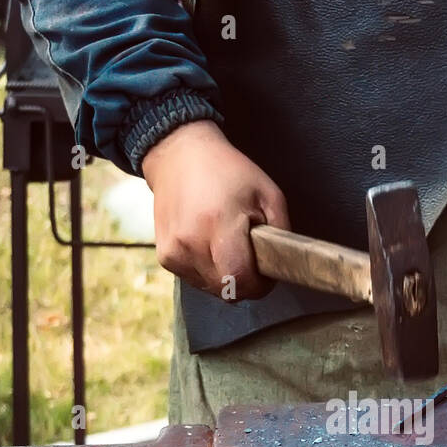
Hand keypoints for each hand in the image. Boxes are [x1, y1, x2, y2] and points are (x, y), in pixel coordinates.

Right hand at [140, 119, 289, 299]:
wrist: (179, 156)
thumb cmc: (228, 172)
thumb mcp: (268, 193)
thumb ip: (280, 232)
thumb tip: (280, 266)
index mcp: (218, 223)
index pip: (239, 280)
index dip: (259, 285)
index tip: (266, 273)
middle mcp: (190, 242)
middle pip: (226, 290)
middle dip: (244, 282)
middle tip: (249, 256)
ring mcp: (174, 251)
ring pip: (211, 288)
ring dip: (225, 276)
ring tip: (226, 244)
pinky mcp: (165, 257)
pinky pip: (195, 280)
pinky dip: (207, 270)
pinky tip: (208, 244)